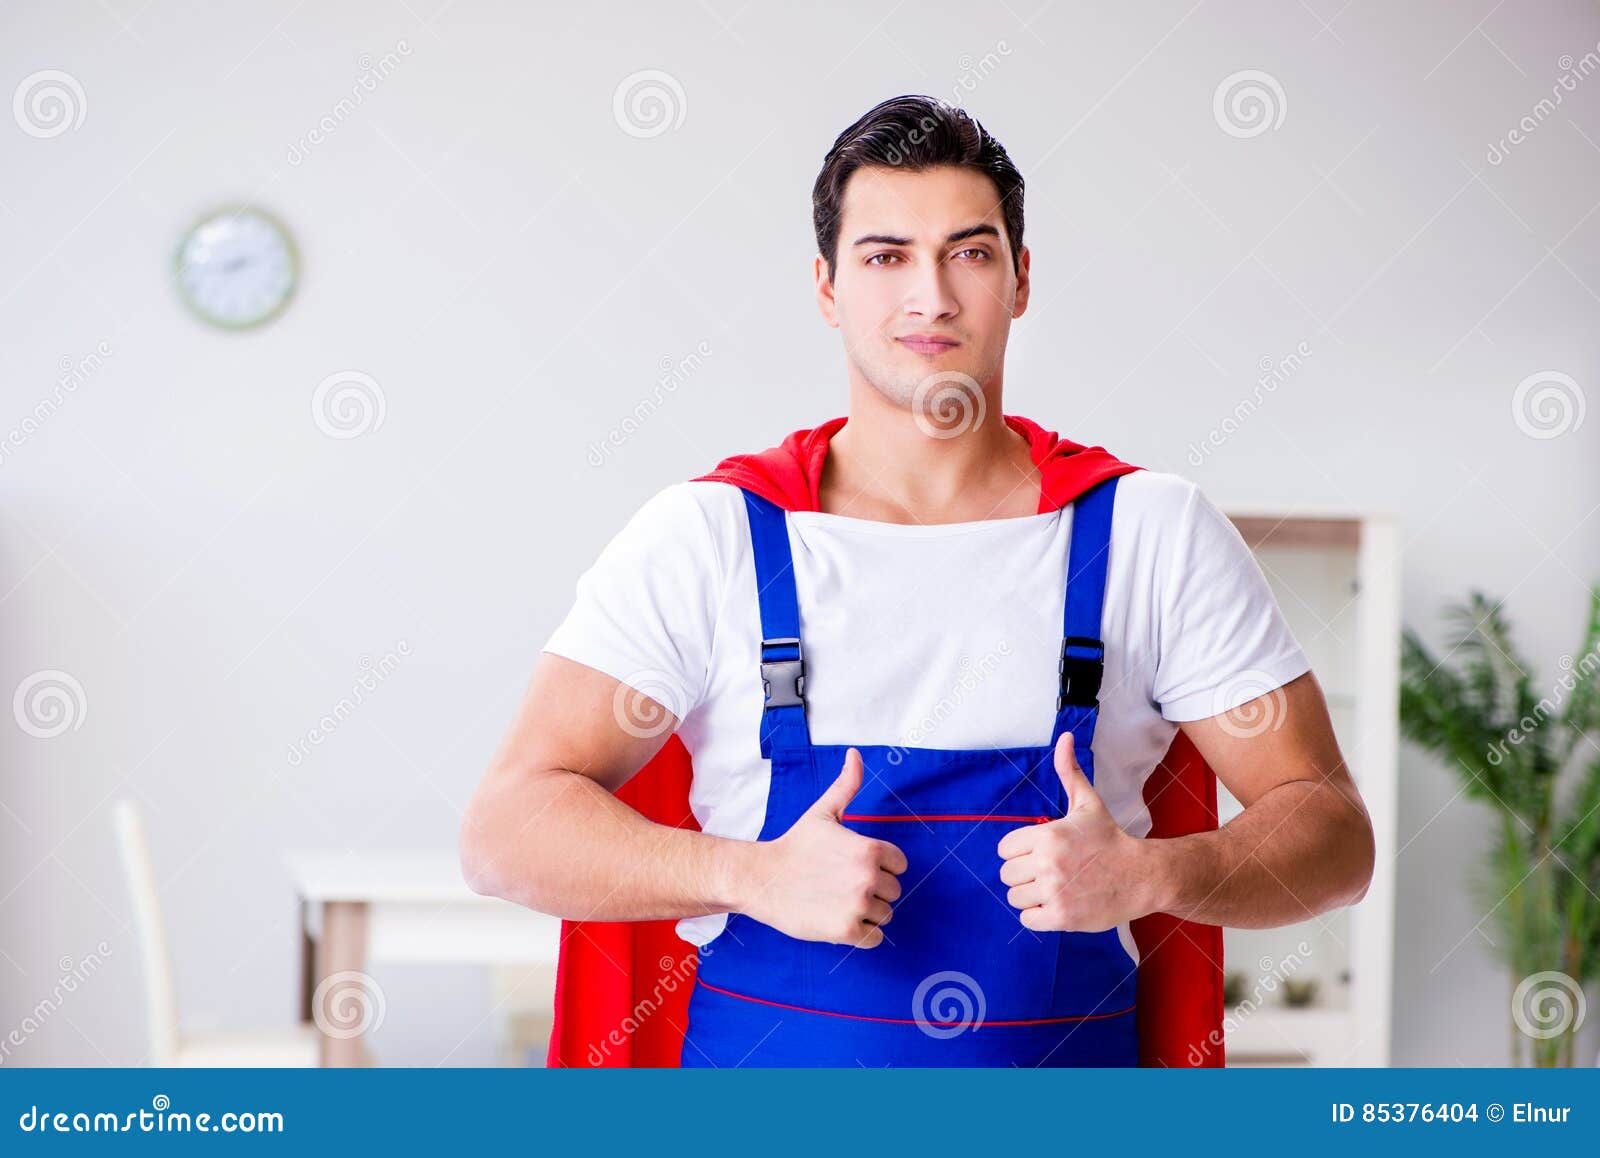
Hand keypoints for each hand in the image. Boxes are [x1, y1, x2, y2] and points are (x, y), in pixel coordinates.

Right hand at [738, 748, 907, 946]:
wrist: (762, 878)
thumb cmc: (795, 845)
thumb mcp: (823, 813)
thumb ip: (847, 785)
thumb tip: (856, 754)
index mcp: (870, 849)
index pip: (900, 866)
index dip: (879, 867)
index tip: (853, 867)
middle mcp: (868, 877)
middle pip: (893, 892)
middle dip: (873, 891)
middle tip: (841, 885)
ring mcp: (858, 905)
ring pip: (885, 916)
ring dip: (867, 913)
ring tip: (838, 902)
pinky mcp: (846, 931)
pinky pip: (874, 938)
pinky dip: (861, 935)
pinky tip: (838, 920)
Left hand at [998, 732, 1160, 931]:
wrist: (1142, 876)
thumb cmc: (1110, 839)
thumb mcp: (1088, 804)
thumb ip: (1070, 772)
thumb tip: (1065, 738)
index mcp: (1048, 836)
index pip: (1005, 849)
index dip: (1020, 851)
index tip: (1041, 853)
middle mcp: (1048, 864)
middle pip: (1007, 875)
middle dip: (1024, 874)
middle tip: (1048, 872)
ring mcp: (1055, 892)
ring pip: (1015, 897)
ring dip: (1030, 895)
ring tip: (1054, 888)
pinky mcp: (1062, 917)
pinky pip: (1027, 919)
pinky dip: (1038, 915)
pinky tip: (1057, 904)